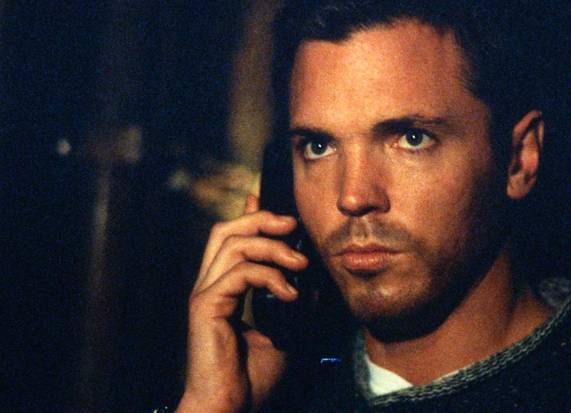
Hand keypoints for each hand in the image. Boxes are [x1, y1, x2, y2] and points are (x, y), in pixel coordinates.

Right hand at [177, 195, 307, 412]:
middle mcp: (209, 286)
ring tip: (300, 264)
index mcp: (222, 289)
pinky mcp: (206, 308)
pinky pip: (238, 273)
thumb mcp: (283, 334)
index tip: (285, 216)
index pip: (231, 240)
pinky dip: (269, 276)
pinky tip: (289, 293)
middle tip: (292, 224)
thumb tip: (315, 283)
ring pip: (232, 244)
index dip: (254, 218)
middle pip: (225, 231)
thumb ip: (292, 305)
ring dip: (272, 247)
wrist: (230, 409)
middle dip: (261, 219)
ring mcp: (205, 296)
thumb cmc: (252, 378)